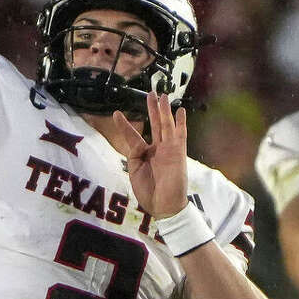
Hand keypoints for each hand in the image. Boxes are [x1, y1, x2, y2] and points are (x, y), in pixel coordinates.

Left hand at [115, 89, 187, 218]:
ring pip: (166, 126)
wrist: (163, 206)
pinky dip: (181, 123)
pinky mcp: (178, 153)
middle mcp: (158, 149)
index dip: (125, 125)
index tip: (117, 114)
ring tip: (162, 96)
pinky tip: (180, 111)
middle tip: (151, 93)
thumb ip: (133, 153)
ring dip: (164, 111)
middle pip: (155, 124)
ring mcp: (169, 150)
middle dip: (152, 109)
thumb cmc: (149, 192)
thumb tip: (132, 140)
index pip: (134, 135)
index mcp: (146, 154)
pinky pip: (180, 135)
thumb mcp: (134, 170)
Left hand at [254, 106, 298, 212]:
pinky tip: (287, 171)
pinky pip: (271, 160)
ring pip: (278, 146)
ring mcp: (264, 149)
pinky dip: (278, 163)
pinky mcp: (260, 165)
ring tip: (298, 165)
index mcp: (287, 123)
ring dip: (286, 151)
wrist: (296, 186)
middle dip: (296, 140)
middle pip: (288, 132)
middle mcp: (272, 133)